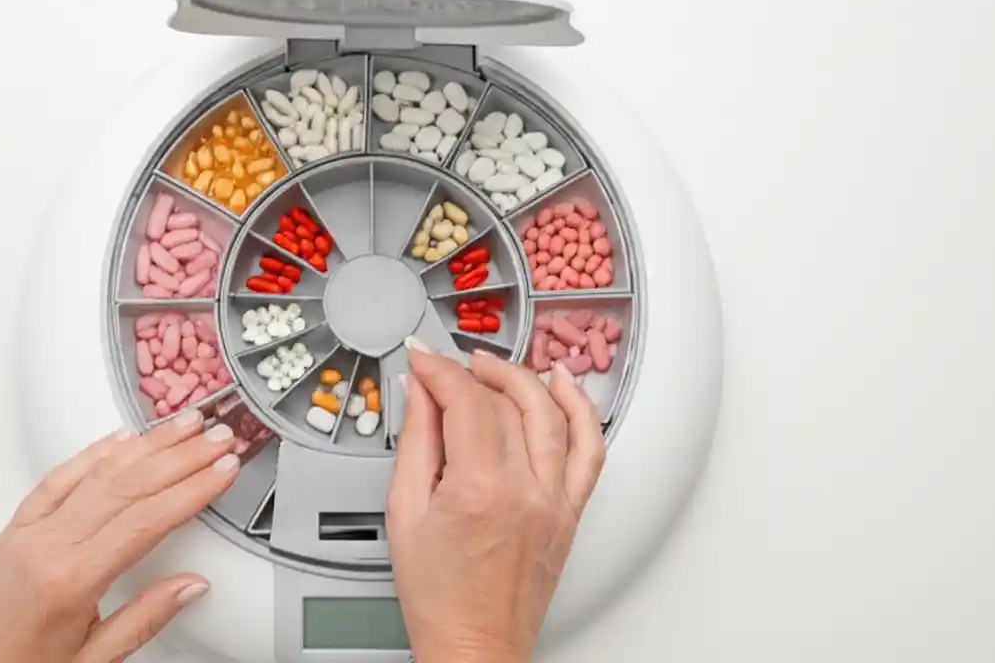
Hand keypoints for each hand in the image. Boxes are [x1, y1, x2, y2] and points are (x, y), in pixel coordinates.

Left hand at [0, 409, 239, 662]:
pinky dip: (93, 453)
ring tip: (183, 425)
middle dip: (180, 456)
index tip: (224, 469)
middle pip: (127, 485)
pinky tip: (122, 438)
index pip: (146, 519)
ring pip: (96, 473)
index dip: (192, 489)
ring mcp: (27, 531)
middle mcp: (47, 545)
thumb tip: (192, 585)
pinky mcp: (14, 528)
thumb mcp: (94, 660)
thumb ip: (146, 618)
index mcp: (71, 580)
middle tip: (219, 437)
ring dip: (146, 444)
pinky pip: (57, 478)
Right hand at [386, 340, 605, 662]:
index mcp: (479, 489)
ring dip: (521, 378)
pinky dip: (581, 409)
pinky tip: (562, 385)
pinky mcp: (572, 512)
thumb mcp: (404, 512)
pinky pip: (590, 449)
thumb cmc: (437, 595)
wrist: (475, 646)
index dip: (441, 371)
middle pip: (505, 404)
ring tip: (491, 368)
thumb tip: (419, 392)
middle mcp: (526, 490)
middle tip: (444, 368)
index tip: (422, 359)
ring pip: (550, 413)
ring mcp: (556, 500)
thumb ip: (415, 442)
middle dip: (470, 374)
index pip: (466, 401)